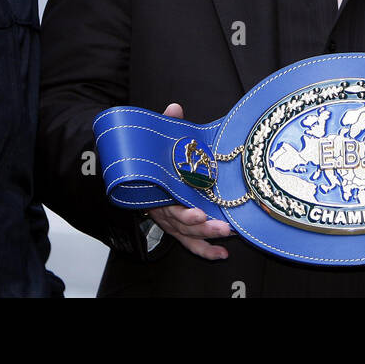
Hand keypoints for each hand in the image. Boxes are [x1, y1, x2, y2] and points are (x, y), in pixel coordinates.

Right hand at [145, 102, 233, 259]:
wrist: (137, 176)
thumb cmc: (154, 161)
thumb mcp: (157, 143)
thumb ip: (166, 127)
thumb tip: (175, 108)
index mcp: (159, 190)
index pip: (170, 205)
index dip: (184, 212)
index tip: (198, 212)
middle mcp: (165, 210)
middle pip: (182, 224)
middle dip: (202, 226)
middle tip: (220, 226)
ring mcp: (172, 222)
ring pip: (188, 235)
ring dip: (207, 238)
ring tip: (227, 235)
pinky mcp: (179, 229)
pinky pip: (191, 244)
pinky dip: (206, 251)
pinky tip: (223, 255)